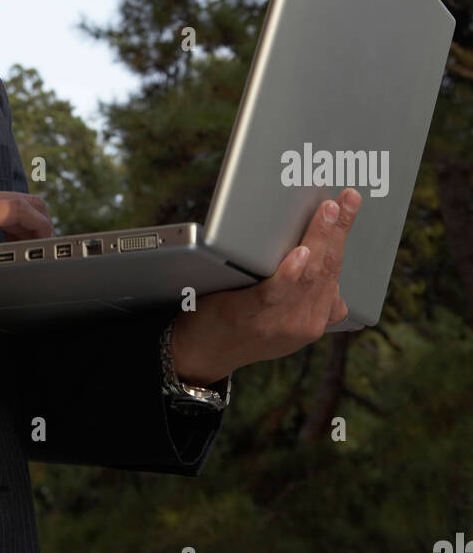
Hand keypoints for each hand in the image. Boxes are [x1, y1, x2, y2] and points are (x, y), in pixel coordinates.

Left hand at [170, 188, 361, 384]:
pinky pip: (275, 292)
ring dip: (320, 239)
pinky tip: (299, 253)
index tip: (348, 205)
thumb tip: (327, 274)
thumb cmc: (242, 327)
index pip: (336, 273)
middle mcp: (303, 323)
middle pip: (327, 268)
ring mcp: (279, 321)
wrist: (203, 354)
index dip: (344, 237)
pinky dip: (290, 272)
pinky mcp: (250, 314)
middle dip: (340, 230)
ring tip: (328, 211)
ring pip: (308, 275)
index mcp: (314, 321)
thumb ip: (307, 301)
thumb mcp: (284, 321)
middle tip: (347, 198)